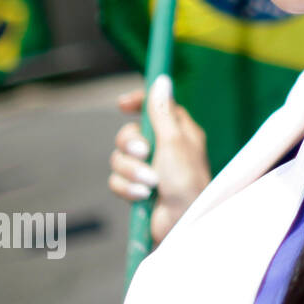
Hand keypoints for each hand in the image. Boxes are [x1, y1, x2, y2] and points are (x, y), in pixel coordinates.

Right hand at [108, 75, 211, 244]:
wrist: (182, 224)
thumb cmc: (187, 182)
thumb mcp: (175, 142)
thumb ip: (163, 112)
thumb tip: (162, 80)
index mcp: (180, 132)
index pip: (157, 107)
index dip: (139, 102)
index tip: (122, 104)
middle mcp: (165, 148)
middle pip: (129, 133)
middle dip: (131, 145)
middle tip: (145, 154)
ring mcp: (151, 169)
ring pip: (119, 157)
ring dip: (131, 170)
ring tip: (150, 184)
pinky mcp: (138, 188)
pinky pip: (117, 179)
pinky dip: (127, 187)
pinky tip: (142, 197)